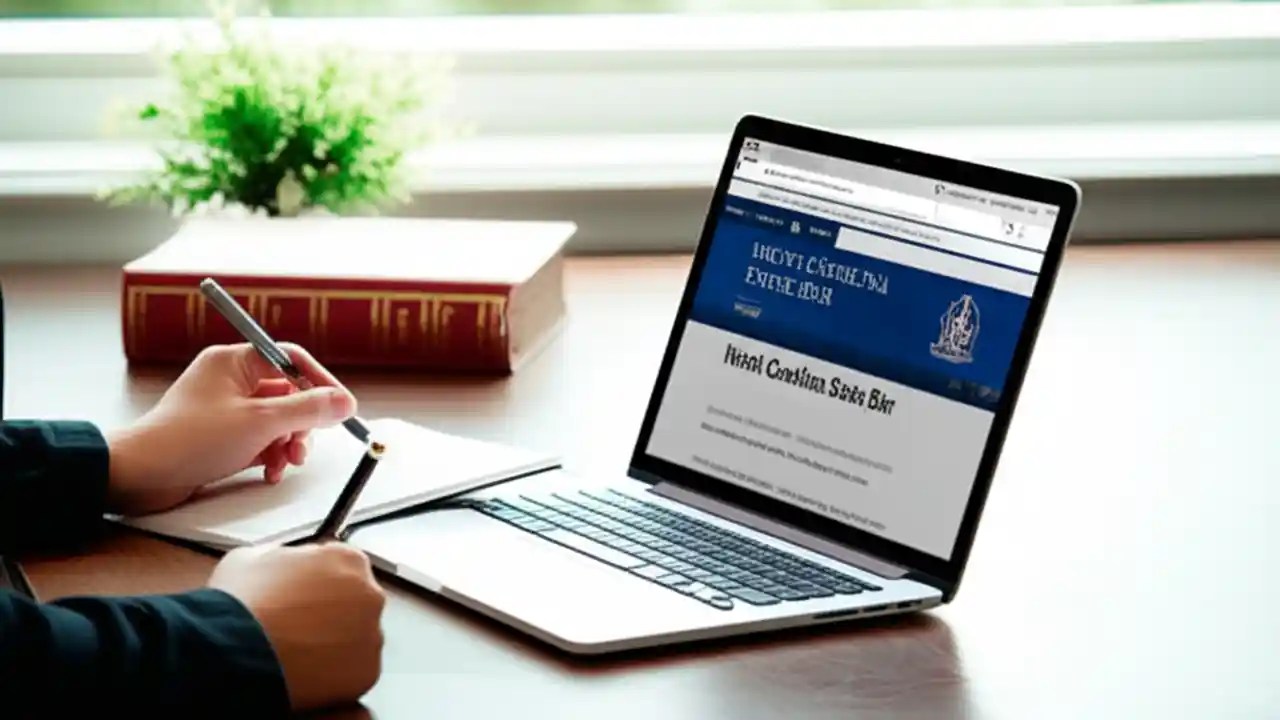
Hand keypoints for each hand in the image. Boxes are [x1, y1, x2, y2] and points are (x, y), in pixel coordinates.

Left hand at [106, 342, 357, 514]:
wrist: (140, 475)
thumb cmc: (190, 440)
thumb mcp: (260, 423)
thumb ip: (308, 410)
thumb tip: (344, 401)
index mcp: (234, 362)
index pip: (291, 359)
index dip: (320, 381)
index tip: (342, 406)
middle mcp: (229, 381)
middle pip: (287, 393)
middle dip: (302, 423)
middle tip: (304, 447)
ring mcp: (225, 410)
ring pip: (276, 421)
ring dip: (288, 444)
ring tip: (285, 464)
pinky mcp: (220, 437)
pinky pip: (259, 440)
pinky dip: (270, 456)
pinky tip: (268, 473)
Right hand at [208, 542, 385, 711]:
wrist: (235, 649)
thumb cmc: (242, 601)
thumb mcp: (251, 557)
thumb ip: (282, 556)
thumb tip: (282, 565)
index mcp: (347, 559)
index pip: (340, 566)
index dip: (315, 581)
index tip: (299, 594)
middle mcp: (369, 594)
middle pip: (354, 601)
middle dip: (330, 612)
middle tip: (297, 626)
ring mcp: (372, 635)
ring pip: (357, 638)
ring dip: (335, 643)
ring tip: (297, 652)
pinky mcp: (367, 672)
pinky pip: (353, 671)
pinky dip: (334, 673)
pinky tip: (305, 671)